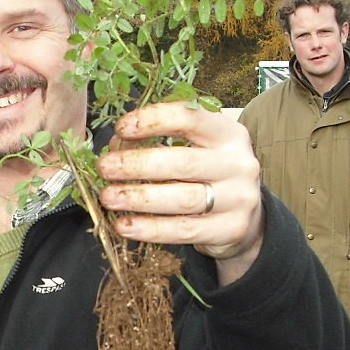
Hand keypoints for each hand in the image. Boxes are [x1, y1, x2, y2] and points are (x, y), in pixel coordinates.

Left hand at [96, 102, 264, 279]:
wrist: (244, 216)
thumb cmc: (208, 174)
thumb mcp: (197, 148)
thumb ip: (162, 141)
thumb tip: (117, 147)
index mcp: (229, 134)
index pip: (192, 118)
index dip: (154, 120)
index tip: (122, 128)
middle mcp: (239, 163)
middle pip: (183, 162)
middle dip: (137, 165)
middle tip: (105, 167)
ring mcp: (238, 198)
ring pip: (182, 199)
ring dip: (139, 198)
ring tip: (108, 197)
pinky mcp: (230, 229)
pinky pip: (184, 230)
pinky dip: (150, 229)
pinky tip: (125, 225)